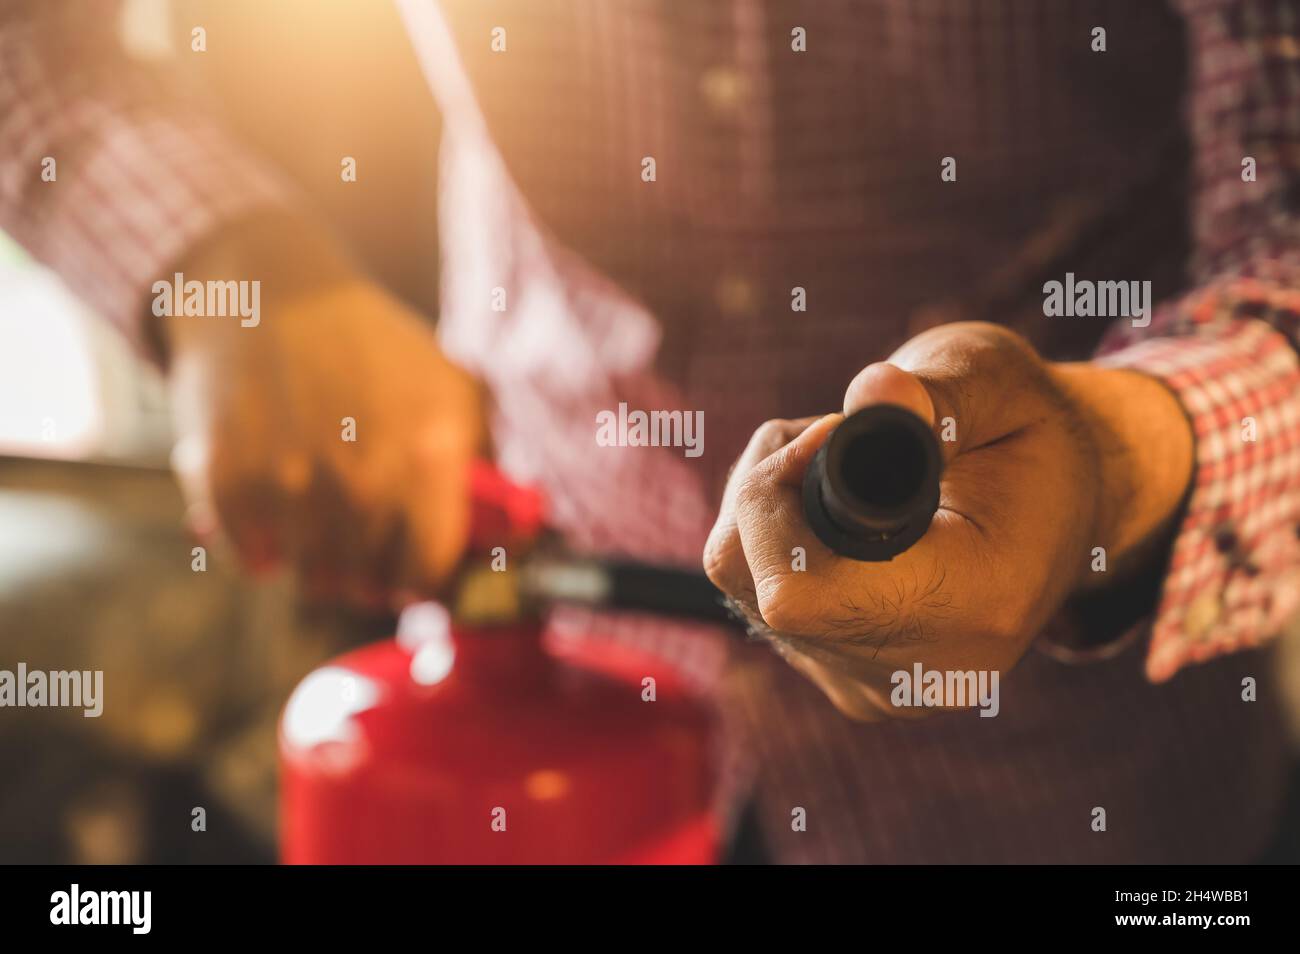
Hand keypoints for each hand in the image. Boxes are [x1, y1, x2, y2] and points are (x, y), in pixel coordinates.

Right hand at [163, 218, 484, 608]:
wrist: (269, 290)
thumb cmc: (373, 347)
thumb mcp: (453, 389)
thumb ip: (483, 466)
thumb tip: (513, 538)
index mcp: (427, 456)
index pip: (428, 573)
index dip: (421, 577)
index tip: (411, 565)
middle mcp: (361, 478)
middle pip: (366, 586)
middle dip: (369, 571)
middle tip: (362, 537)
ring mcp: (290, 482)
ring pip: (310, 579)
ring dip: (317, 560)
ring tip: (320, 514)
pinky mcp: (226, 479)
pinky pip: (251, 560)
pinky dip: (260, 544)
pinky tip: (273, 502)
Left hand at [703, 322, 1192, 719]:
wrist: (1061, 504)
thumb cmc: (1031, 433)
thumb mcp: (998, 384)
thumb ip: (939, 389)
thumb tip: (869, 394)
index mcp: (976, 606)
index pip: (802, 592)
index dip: (777, 500)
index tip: (823, 429)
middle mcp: (924, 670)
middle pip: (762, 588)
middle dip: (767, 490)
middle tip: (829, 428)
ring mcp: (881, 688)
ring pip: (748, 592)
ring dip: (764, 510)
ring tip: (835, 458)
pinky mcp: (851, 681)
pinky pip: (762, 606)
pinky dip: (771, 543)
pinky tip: (828, 507)